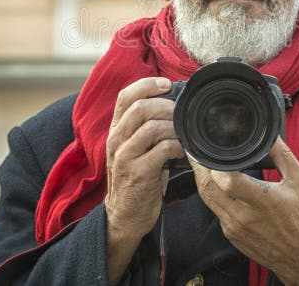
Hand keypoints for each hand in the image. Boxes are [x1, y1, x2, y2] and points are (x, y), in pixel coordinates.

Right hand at [104, 77, 183, 282]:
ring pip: (152, 127)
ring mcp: (124, 156)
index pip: (125, 96)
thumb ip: (145, 127)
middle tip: (182, 114)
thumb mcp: (134, 148)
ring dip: (174, 128)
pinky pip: (162, 149)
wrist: (125, 215)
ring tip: (183, 135)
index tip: (167, 84)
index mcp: (116, 130)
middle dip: (167, 106)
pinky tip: (181, 153)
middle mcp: (116, 140)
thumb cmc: (136, 177)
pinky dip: (177, 147)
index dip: (147, 84)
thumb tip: (173, 104)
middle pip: (140, 107)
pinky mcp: (137, 172)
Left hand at [189, 138, 298, 285]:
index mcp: (262, 200)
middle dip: (199, 167)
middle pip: (209, 188)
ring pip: (207, 199)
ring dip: (202, 180)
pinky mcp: (230, 234)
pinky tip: (216, 184)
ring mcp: (234, 227)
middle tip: (196, 151)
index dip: (216, 164)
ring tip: (201, 163)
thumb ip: (283, 155)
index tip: (212, 149)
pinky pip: (215, 210)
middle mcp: (244, 216)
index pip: (227, 181)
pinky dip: (212, 195)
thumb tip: (270, 135)